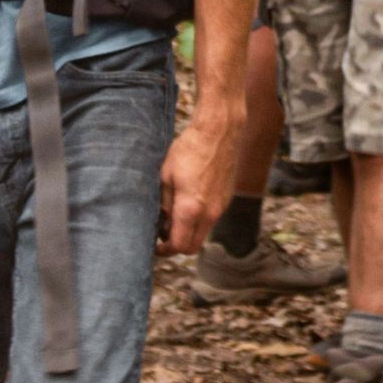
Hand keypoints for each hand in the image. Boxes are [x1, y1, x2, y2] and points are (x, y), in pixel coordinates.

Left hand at [157, 117, 237, 255]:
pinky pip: (211, 220)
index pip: (179, 246)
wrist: (219, 132)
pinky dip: (198, 220)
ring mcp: (221, 208)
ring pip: (203, 234)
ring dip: (188, 232)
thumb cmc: (189, 150)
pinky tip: (189, 202)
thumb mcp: (166, 175)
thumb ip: (163, 203)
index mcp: (191, 209)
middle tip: (162, 234)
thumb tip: (160, 222)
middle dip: (176, 245)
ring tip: (173, 215)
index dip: (165, 250)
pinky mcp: (226, 200)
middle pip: (193, 247)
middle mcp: (210, 214)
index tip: (155, 244)